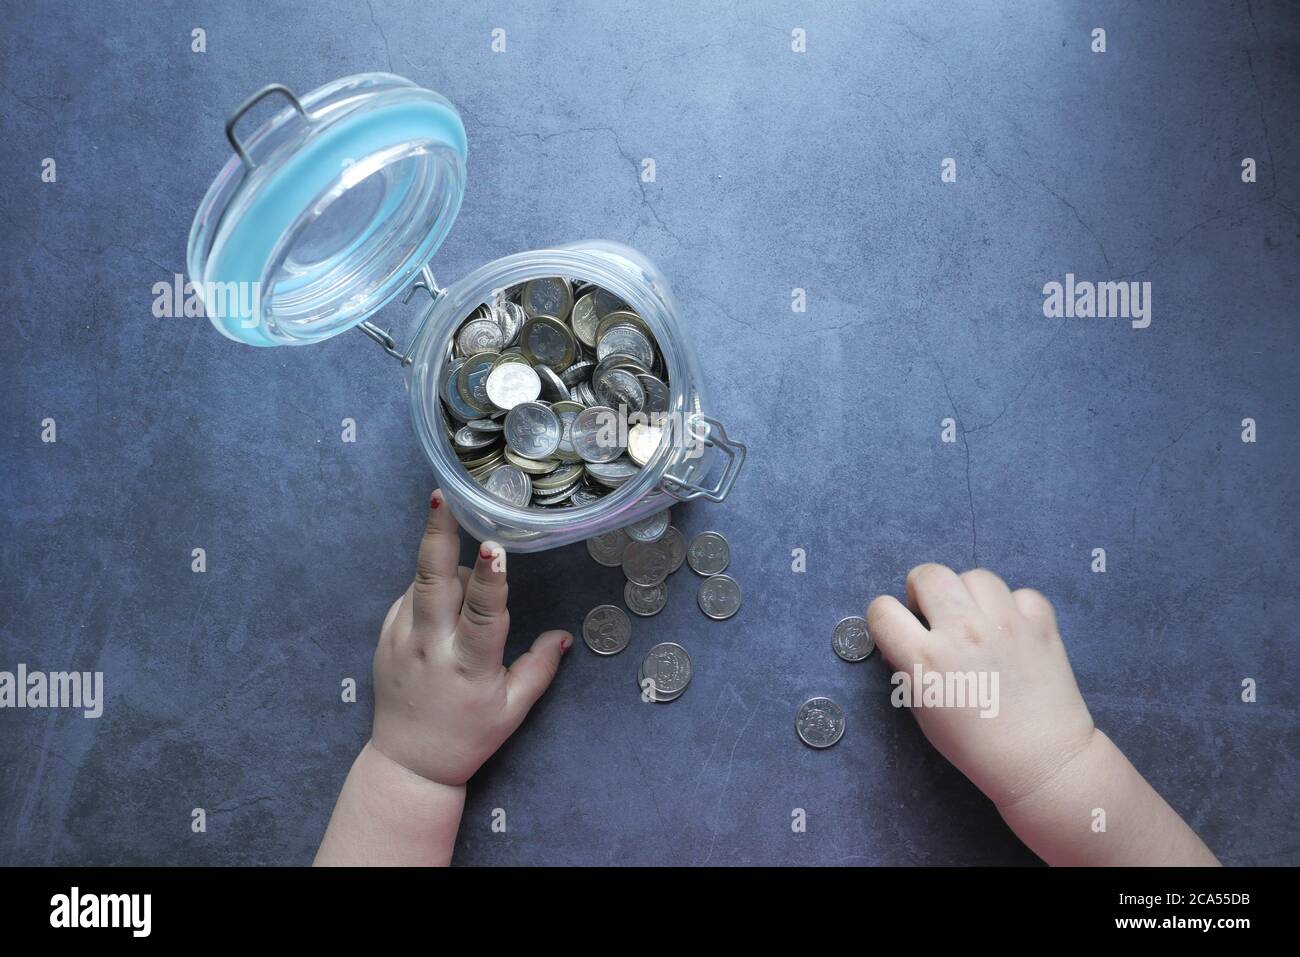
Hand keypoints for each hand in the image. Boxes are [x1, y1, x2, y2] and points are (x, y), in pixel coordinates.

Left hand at [370, 489, 572, 786]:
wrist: (409, 763)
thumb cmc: (469, 735)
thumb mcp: (514, 709)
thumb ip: (540, 668)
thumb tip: (564, 634)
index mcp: (469, 666)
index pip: (482, 615)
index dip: (491, 580)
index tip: (495, 548)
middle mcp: (430, 647)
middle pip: (432, 582)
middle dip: (438, 536)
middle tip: (441, 497)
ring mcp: (401, 639)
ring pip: (423, 582)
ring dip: (448, 568)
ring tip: (473, 574)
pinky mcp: (385, 636)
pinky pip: (412, 595)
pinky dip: (433, 589)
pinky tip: (448, 608)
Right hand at [868, 564, 1096, 808]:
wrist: (1040, 760)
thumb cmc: (973, 744)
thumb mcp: (923, 708)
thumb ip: (907, 667)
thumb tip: (903, 638)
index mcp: (924, 659)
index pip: (882, 610)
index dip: (885, 618)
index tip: (899, 629)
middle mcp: (962, 631)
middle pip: (928, 574)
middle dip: (924, 591)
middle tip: (937, 618)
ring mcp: (1004, 622)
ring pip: (975, 576)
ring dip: (970, 596)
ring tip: (979, 621)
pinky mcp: (1040, 622)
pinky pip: (1020, 593)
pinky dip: (1014, 608)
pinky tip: (1014, 631)